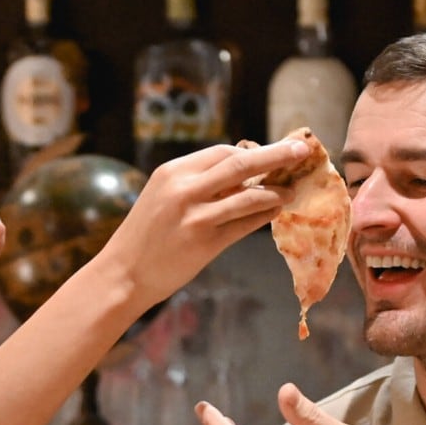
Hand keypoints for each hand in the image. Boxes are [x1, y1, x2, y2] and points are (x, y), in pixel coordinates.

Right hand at [95, 138, 308, 309]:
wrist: (123, 274)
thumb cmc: (144, 236)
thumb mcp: (162, 197)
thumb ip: (195, 184)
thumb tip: (239, 172)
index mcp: (172, 173)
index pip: (221, 152)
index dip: (251, 152)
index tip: (270, 154)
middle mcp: (185, 190)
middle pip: (240, 163)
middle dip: (276, 155)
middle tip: (302, 150)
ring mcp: (196, 217)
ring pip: (249, 195)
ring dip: (275, 191)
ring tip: (291, 191)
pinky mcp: (205, 243)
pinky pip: (245, 224)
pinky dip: (264, 216)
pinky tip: (275, 212)